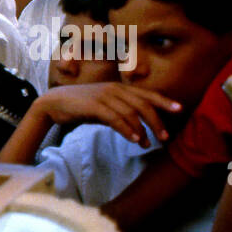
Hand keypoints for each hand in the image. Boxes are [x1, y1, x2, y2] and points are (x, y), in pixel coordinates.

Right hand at [34, 83, 180, 146]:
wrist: (52, 104)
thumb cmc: (79, 106)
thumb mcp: (103, 107)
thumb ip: (119, 113)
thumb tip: (136, 127)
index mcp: (119, 88)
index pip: (147, 94)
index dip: (164, 101)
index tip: (179, 109)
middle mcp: (115, 89)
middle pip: (143, 105)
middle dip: (157, 121)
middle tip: (165, 137)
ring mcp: (104, 96)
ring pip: (132, 113)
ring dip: (143, 130)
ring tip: (148, 144)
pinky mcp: (94, 106)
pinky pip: (115, 118)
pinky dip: (127, 129)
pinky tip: (134, 139)